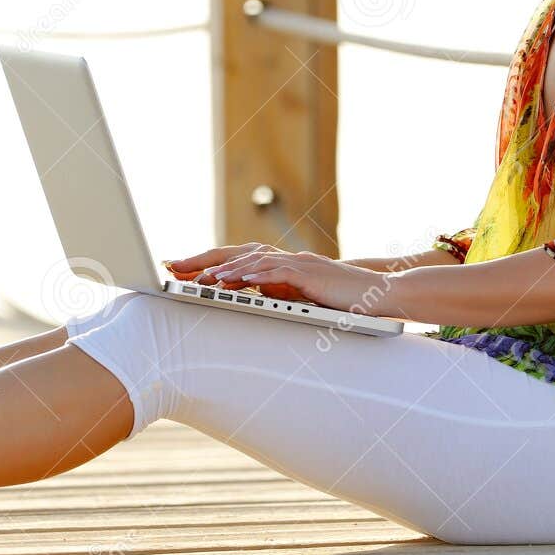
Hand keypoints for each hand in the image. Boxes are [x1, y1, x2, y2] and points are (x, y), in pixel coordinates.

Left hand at [184, 250, 401, 317]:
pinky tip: (240, 279)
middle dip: (206, 260)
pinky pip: (279, 271)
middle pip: (238, 254)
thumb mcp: (303, 295)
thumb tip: (251, 291)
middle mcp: (288, 259)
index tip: (182, 268)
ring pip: (255, 262)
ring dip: (227, 270)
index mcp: (283, 264)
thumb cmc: (342, 300)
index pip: (239, 259)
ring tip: (202, 278)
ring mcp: (299, 264)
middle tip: (176, 266)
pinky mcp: (311, 274)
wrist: (377, 294)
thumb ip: (278, 290)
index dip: (209, 263)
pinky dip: (258, 274)